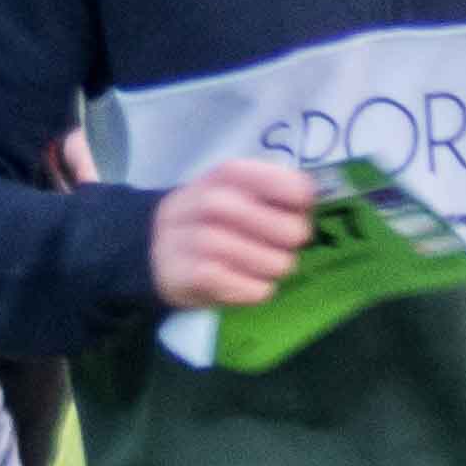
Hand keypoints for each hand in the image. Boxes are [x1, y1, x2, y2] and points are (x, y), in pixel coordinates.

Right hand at [147, 155, 320, 308]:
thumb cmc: (207, 220)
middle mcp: (208, 202)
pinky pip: (245, 288)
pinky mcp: (188, 275)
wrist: (151, 249)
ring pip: (266, 262)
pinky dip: (254, 290)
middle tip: (286, 248)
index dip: (300, 201)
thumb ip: (272, 190)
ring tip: (266, 268)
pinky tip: (250, 285)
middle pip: (283, 229)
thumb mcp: (231, 191)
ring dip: (273, 270)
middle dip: (292, 243)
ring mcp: (195, 240)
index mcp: (226, 175)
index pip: (284, 184)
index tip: (300, 211)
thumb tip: (314, 196)